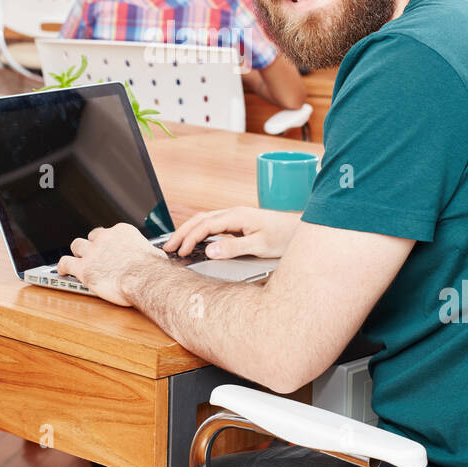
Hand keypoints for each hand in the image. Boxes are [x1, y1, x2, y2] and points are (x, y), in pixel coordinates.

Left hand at [58, 223, 166, 306]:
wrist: (145, 279)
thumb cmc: (153, 269)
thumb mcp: (153, 253)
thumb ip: (146, 252)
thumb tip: (153, 258)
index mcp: (122, 232)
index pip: (109, 232)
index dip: (107, 242)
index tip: (108, 248)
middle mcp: (105, 238)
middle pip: (91, 237)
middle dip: (91, 245)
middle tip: (94, 255)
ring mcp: (92, 252)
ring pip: (76, 246)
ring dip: (77, 254)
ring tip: (77, 261)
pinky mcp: (83, 268)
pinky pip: (65, 263)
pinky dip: (62, 267)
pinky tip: (62, 272)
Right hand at [163, 206, 299, 259]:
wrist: (300, 229)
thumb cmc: (283, 236)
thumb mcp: (259, 245)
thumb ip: (233, 248)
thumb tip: (209, 250)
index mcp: (236, 216)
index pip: (205, 226)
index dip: (190, 239)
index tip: (181, 253)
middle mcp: (233, 213)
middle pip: (200, 220)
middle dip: (182, 233)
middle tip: (167, 248)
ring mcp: (235, 217)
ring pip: (205, 220)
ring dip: (189, 231)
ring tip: (176, 245)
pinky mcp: (238, 223)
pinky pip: (212, 225)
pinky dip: (199, 232)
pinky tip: (195, 241)